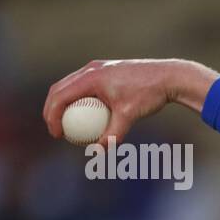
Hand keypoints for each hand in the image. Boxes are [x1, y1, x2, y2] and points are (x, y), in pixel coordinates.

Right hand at [42, 58, 219, 148]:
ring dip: (62, 103)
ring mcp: (98, 67)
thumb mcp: (129, 115)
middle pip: (59, 88)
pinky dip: (77, 98)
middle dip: (51, 110)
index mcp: (91, 77)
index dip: (52, 116)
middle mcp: (91, 69)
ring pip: (70, 85)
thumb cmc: (149, 94)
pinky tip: (84, 115)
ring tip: (65, 124)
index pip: (60, 96)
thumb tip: (99, 152)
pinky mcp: (105, 69)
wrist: (168, 77)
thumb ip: (113, 134)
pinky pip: (83, 84)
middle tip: (56, 132)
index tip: (57, 135)